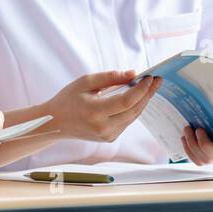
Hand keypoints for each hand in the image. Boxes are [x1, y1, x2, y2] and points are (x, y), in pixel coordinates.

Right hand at [44, 70, 161, 142]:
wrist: (55, 122)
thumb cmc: (67, 99)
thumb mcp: (84, 82)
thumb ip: (109, 77)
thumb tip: (132, 74)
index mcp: (95, 112)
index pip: (126, 101)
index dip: (141, 89)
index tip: (150, 77)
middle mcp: (104, 127)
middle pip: (134, 110)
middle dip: (147, 94)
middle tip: (157, 80)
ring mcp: (108, 135)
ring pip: (133, 117)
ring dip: (143, 102)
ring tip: (150, 88)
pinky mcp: (110, 138)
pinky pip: (127, 122)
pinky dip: (133, 109)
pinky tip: (136, 99)